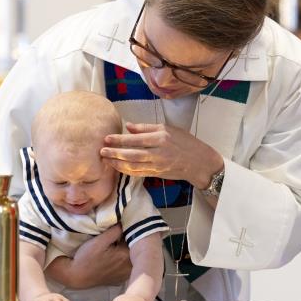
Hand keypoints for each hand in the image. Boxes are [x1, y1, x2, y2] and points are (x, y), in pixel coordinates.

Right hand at [43, 225, 131, 288]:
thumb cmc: (86, 258)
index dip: (132, 231)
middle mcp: (129, 267)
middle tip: (123, 233)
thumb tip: (125, 223)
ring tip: (119, 243)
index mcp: (126, 256)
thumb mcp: (99, 240)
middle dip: (131, 240)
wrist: (76, 276)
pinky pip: (128, 266)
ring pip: (132, 258)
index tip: (126, 225)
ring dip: (128, 250)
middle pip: (136, 250)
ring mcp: (125, 274)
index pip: (136, 240)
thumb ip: (115, 230)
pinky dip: (125, 260)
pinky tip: (116, 255)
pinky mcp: (121, 278)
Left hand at [101, 123, 223, 188]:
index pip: (135, 139)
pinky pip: (137, 173)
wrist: (198, 162)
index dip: (119, 140)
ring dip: (117, 163)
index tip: (107, 138)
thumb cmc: (185, 142)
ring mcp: (157, 165)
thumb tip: (128, 126)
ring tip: (105, 160)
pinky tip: (117, 167)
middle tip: (101, 151)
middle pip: (131, 154)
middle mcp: (158, 153)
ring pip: (132, 166)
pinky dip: (126, 170)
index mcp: (160, 138)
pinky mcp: (156, 174)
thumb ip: (147, 128)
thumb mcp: (168, 129)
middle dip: (114, 153)